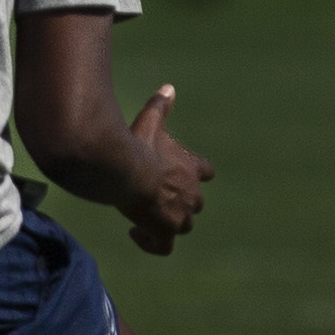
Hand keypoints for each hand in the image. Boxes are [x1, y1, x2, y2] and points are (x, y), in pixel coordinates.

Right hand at [120, 85, 213, 255]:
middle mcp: (193, 194)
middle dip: (180, 202)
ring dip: (168, 223)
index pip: (206, 172)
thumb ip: (160, 108)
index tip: (174, 173)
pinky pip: (164, 247)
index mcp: (192, 168)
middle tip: (155, 196)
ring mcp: (180, 216)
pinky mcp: (164, 231)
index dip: (195, 173)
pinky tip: (136, 233)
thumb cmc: (139, 145)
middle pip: (196, 203)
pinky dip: (152, 243)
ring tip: (145, 217)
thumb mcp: (150, 122)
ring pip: (184, 226)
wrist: (128, 170)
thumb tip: (168, 88)